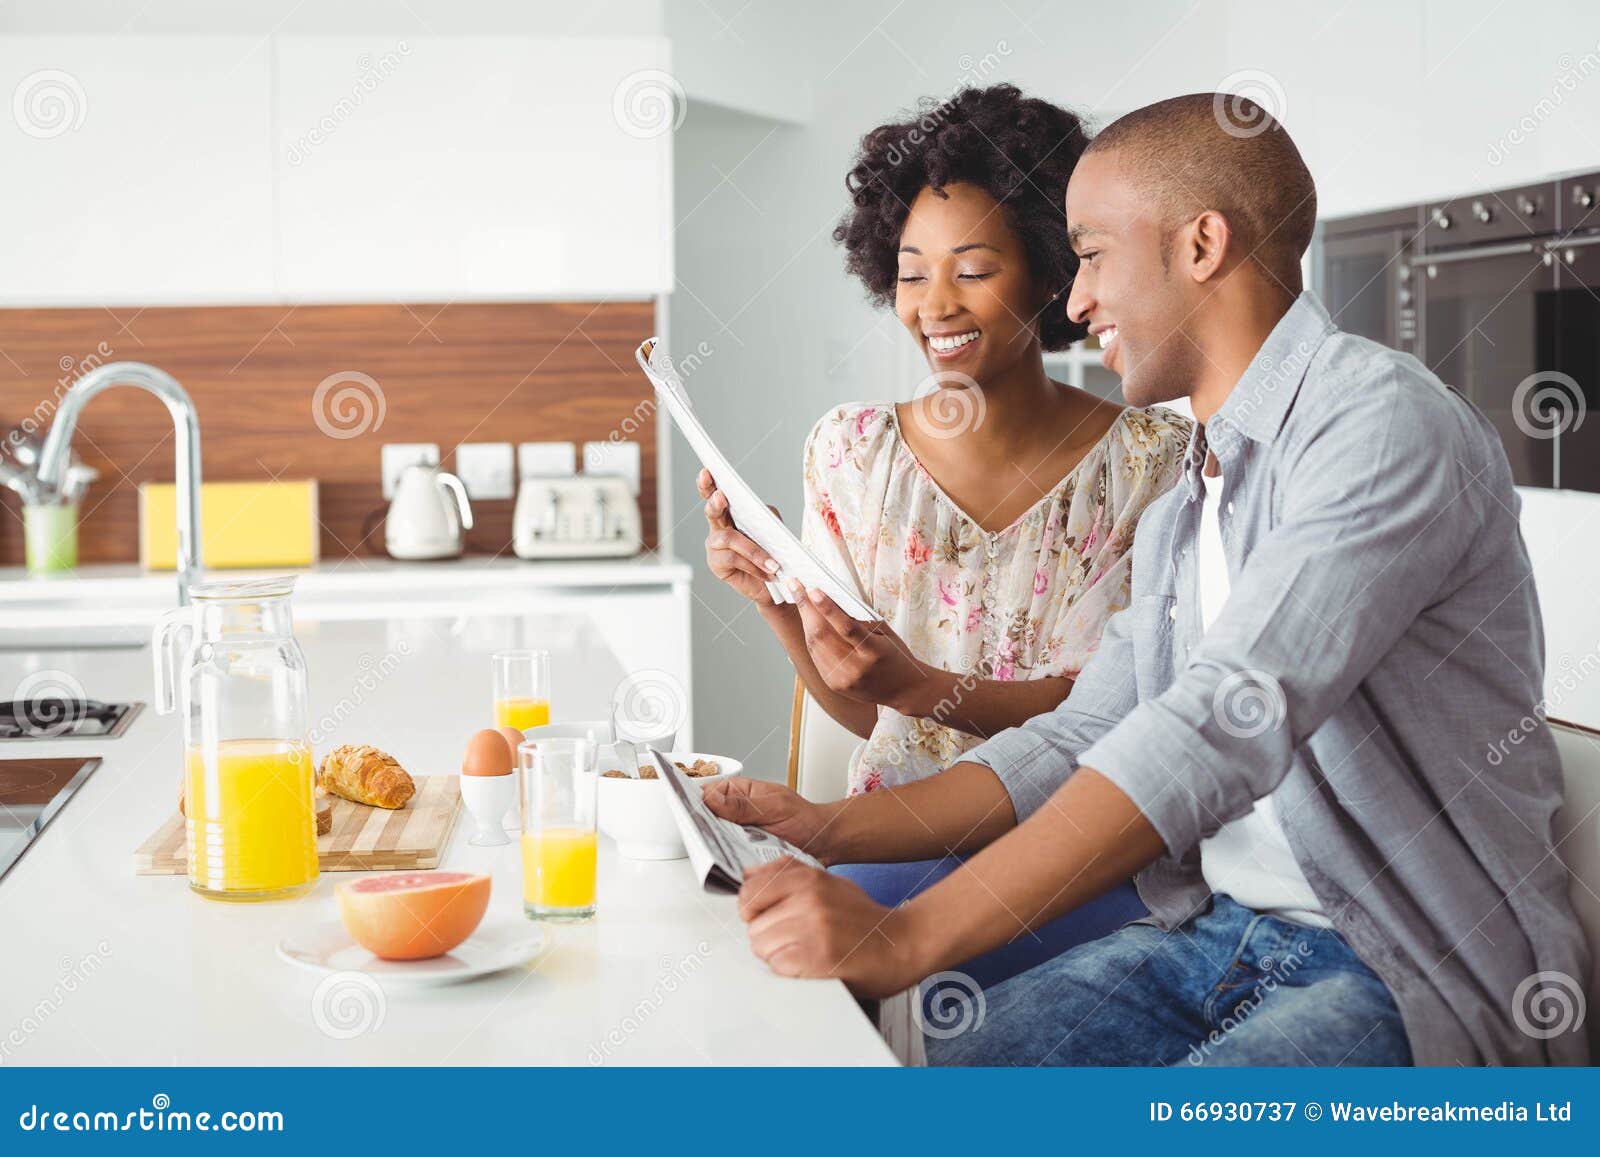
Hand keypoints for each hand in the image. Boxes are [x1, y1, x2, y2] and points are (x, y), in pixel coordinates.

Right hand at [697, 468, 781, 605]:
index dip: (709, 483)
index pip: (716, 493)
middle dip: (715, 501)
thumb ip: (766, 518)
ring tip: (773, 564)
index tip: (707, 470)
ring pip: (728, 538)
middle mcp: (718, 526)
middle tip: (720, 496)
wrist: (774, 583)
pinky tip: (768, 572)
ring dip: (754, 550)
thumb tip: (762, 515)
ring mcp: (714, 545)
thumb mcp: (773, 530)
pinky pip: (733, 559)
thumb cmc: (772, 552)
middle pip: (711, 510)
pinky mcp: (716, 564)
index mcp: (730, 513)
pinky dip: (754, 565)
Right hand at [702, 777, 835, 861]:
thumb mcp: (776, 806)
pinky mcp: (742, 855)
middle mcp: (733, 813)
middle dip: (705, 830)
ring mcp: (736, 835)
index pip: (706, 793)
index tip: (689, 814)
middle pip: (705, 821)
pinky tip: (736, 865)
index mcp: (738, 791)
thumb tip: (712, 799)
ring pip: (714, 842)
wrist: (824, 843)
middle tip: (709, 837)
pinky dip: (730, 864)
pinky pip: (729, 860)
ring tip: (727, 851)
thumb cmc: (804, 818)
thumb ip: (744, 805)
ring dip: (718, 849)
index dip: (694, 803)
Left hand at [738, 858, 923, 998]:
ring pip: (762, 946)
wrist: (904, 943)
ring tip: (806, 952)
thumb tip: (748, 876)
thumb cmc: (865, 920)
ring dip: (778, 956)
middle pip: (752, 923)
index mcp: (808, 877)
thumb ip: (787, 876)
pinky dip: (790, 971)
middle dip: (768, 936)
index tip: (766, 917)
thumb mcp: (828, 883)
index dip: (753, 909)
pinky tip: (811, 965)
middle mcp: (810, 897)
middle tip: (796, 940)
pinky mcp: (819, 955)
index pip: (749, 889)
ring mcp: (815, 925)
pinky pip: (778, 965)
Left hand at [795, 585, 937, 714]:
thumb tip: (832, 598)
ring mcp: (843, 679)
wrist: (904, 690)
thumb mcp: (885, 633)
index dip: (827, 607)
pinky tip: (809, 623)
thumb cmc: (896, 655)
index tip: (812, 589)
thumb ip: (861, 619)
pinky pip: (816, 656)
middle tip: (796, 586)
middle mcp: (856, 668)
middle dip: (806, 608)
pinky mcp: (834, 684)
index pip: (847, 627)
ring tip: (800, 600)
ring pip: (814, 645)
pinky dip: (811, 637)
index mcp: (874, 652)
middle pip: (823, 636)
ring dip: (805, 621)